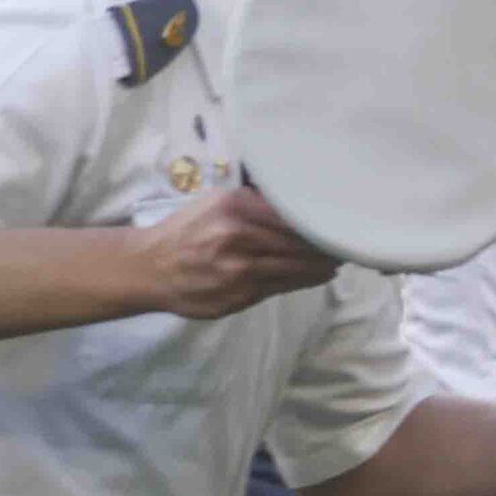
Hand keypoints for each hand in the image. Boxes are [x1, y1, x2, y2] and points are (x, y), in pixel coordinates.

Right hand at [132, 186, 338, 316]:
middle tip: (346, 245)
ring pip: (296, 266)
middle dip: (326, 246)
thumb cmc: (188, 232)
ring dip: (321, 266)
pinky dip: (305, 280)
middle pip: (300, 242)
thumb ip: (256, 202)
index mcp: (235, 206)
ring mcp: (239, 268)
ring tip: (335, 261)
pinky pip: (283, 286)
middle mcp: (238, 235)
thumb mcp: (216, 203)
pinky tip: (317, 274)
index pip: (294, 214)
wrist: (149, 267)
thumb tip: (303, 201)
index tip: (340, 223)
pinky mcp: (240, 294)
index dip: (321, 222)